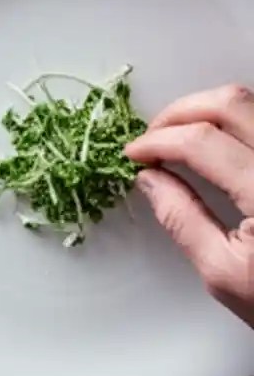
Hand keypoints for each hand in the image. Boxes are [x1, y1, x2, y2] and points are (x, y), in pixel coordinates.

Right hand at [125, 84, 253, 326]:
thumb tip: (149, 178)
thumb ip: (182, 219)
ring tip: (183, 136)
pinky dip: (240, 122)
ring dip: (211, 110)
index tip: (134, 154)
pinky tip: (222, 141)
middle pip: (231, 104)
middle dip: (181, 112)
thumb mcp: (223, 272)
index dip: (158, 141)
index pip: (201, 142)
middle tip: (155, 136)